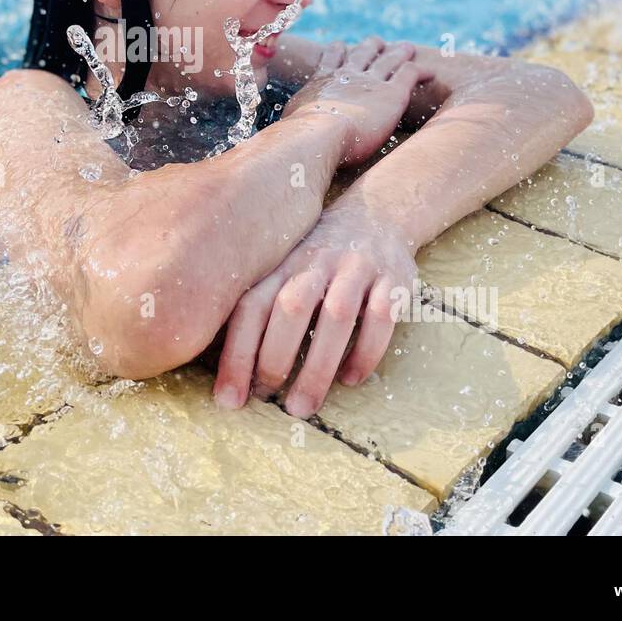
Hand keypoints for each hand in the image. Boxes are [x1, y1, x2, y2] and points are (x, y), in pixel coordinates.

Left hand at [211, 205, 418, 418]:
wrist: (379, 213)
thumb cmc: (319, 256)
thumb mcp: (285, 266)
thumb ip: (261, 304)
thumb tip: (228, 369)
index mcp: (283, 262)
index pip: (251, 306)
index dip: (236, 353)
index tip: (228, 398)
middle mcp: (317, 261)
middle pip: (291, 308)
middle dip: (274, 359)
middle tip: (265, 399)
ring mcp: (357, 268)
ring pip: (336, 316)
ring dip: (317, 366)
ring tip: (301, 406)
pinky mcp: (394, 279)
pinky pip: (381, 318)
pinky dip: (365, 352)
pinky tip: (350, 380)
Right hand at [283, 38, 432, 168]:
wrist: (317, 134)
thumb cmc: (299, 136)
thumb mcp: (289, 125)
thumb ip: (291, 125)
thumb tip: (280, 139)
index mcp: (321, 81)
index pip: (331, 59)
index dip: (337, 51)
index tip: (340, 45)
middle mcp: (347, 75)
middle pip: (362, 53)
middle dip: (370, 47)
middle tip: (377, 41)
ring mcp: (370, 81)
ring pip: (389, 59)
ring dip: (399, 52)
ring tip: (407, 48)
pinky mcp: (392, 93)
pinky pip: (410, 74)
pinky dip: (420, 70)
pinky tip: (431, 72)